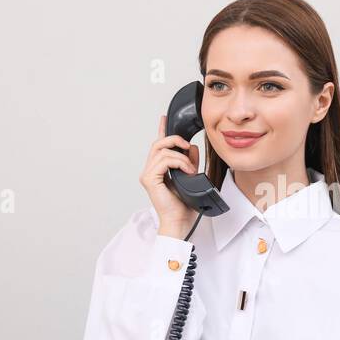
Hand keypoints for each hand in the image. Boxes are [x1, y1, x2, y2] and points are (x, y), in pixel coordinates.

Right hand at [142, 114, 201, 236]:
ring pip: (162, 151)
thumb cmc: (185, 204)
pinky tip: (187, 171)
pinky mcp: (149, 179)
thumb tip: (191, 147)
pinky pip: (164, 160)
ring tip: (191, 168)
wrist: (180, 221)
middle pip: (158, 143)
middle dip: (174, 139)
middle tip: (187, 144)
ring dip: (181, 157)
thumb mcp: (191, 176)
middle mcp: (150, 171)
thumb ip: (190, 161)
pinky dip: (179, 162)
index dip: (161, 130)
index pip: (158, 146)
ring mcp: (148, 174)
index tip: (164, 118)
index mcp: (158, 170)